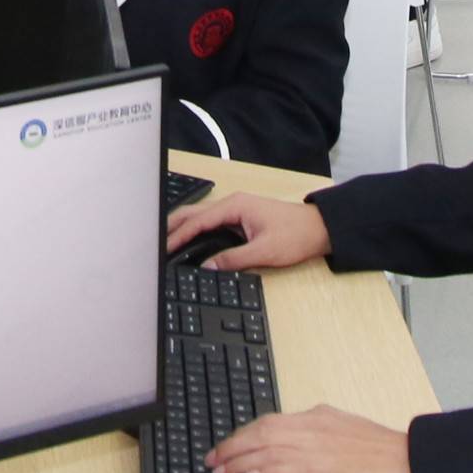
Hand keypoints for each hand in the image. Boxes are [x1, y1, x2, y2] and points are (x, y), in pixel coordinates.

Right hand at [164, 192, 328, 270]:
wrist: (320, 228)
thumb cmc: (296, 235)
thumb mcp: (265, 251)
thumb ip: (234, 259)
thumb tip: (208, 268)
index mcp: (235, 206)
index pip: (198, 221)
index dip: (179, 235)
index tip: (163, 249)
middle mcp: (232, 204)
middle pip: (194, 214)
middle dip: (172, 226)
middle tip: (152, 243)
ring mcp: (236, 210)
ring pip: (201, 217)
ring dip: (182, 228)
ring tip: (164, 242)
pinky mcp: (240, 218)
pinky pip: (211, 222)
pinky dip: (195, 230)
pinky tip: (188, 241)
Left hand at [206, 405, 415, 472]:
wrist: (409, 465)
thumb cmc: (382, 454)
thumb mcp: (345, 431)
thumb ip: (318, 434)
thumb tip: (292, 445)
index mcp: (317, 417)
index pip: (269, 422)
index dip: (243, 434)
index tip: (226, 446)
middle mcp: (312, 428)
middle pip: (260, 432)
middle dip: (232, 446)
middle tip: (212, 460)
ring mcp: (317, 449)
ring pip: (266, 450)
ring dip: (238, 462)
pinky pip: (285, 469)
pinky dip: (264, 472)